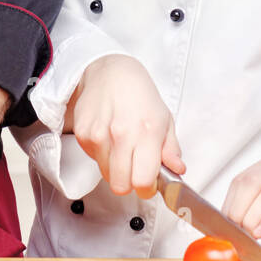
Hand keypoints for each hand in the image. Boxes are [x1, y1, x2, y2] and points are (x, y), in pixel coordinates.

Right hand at [68, 54, 184, 197]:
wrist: (111, 73)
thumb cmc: (140, 96)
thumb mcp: (165, 119)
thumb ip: (171, 149)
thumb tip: (177, 170)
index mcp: (147, 132)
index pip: (143, 181)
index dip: (147, 188)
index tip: (149, 182)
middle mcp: (121, 134)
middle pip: (121, 186)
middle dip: (130, 183)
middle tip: (136, 170)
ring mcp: (99, 134)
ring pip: (106, 175)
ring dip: (116, 169)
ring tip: (122, 148)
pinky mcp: (83, 134)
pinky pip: (94, 160)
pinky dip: (102, 156)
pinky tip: (109, 138)